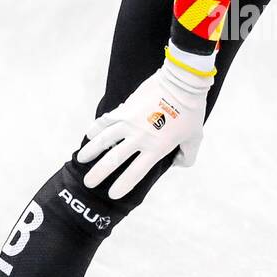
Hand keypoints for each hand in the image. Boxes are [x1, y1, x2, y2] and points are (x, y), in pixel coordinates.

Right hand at [76, 55, 211, 198]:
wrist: (181, 82)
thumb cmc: (192, 110)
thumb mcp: (195, 137)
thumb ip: (187, 156)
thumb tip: (177, 164)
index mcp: (157, 149)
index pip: (135, 173)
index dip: (122, 185)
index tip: (112, 194)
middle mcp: (139, 138)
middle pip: (113, 160)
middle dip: (98, 174)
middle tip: (88, 183)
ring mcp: (129, 122)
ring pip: (103, 140)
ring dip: (90, 152)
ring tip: (81, 159)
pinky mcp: (125, 108)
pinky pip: (106, 120)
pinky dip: (96, 128)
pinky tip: (89, 134)